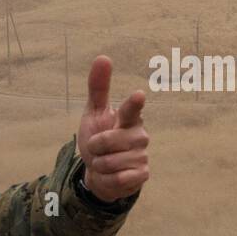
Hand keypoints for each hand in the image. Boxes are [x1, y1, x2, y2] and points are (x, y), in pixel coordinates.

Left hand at [77, 55, 148, 202]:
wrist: (101, 172)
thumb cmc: (99, 138)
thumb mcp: (94, 113)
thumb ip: (99, 87)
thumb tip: (103, 56)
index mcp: (129, 117)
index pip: (131, 109)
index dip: (133, 103)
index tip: (138, 95)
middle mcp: (139, 135)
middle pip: (107, 140)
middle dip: (94, 147)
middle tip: (98, 148)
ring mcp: (142, 155)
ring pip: (109, 161)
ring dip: (99, 164)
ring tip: (105, 162)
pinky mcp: (142, 174)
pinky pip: (119, 178)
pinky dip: (108, 178)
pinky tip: (114, 175)